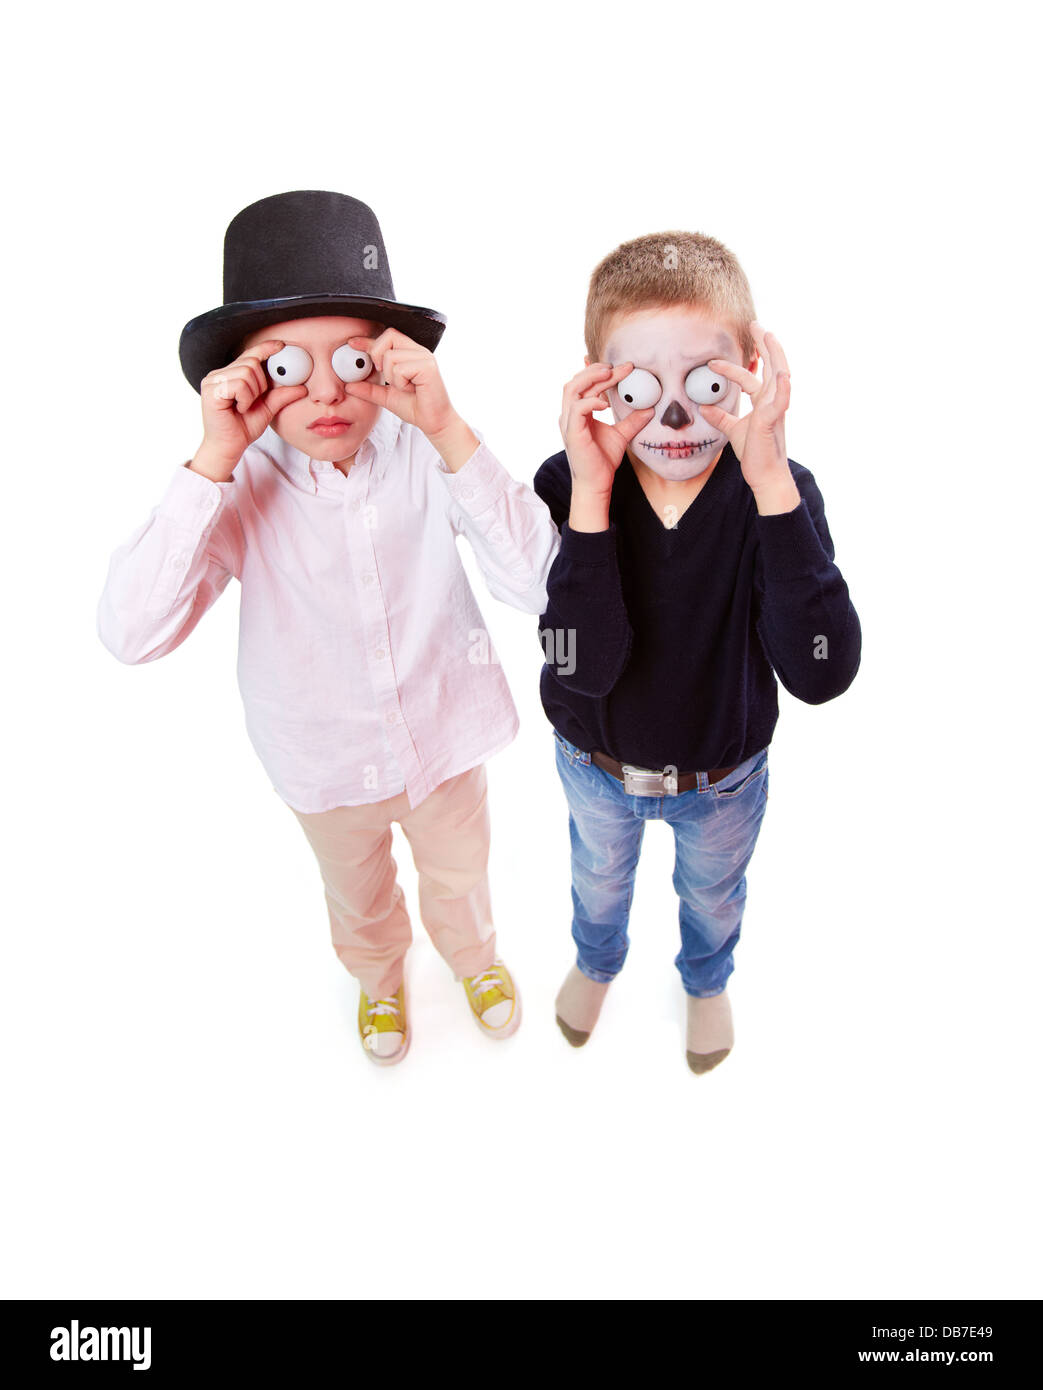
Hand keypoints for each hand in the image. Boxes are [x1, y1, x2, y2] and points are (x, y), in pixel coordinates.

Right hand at [199, 340, 308, 468]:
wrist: (229, 447)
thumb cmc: (243, 428)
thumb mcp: (267, 409)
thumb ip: (281, 396)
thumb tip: (302, 387)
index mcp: (230, 374)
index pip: (249, 355)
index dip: (265, 348)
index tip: (281, 345)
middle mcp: (219, 374)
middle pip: (251, 362)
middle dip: (260, 384)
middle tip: (253, 401)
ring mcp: (212, 380)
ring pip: (246, 372)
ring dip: (252, 393)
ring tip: (244, 407)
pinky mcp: (211, 390)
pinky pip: (239, 384)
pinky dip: (244, 398)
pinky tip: (238, 409)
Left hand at [340, 328, 456, 438]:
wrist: (434, 423)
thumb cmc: (415, 407)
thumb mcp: (386, 397)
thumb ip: (369, 389)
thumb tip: (348, 385)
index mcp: (410, 353)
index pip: (387, 337)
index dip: (368, 340)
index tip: (352, 343)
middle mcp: (418, 351)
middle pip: (388, 336)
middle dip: (378, 355)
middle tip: (385, 376)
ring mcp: (424, 357)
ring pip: (391, 356)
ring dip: (391, 377)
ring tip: (404, 387)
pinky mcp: (428, 367)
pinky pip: (400, 368)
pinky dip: (400, 383)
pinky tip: (411, 389)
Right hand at [560, 361, 654, 498]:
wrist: (596, 484)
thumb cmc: (603, 461)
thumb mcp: (622, 435)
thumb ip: (632, 421)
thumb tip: (650, 408)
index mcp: (578, 413)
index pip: (583, 384)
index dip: (596, 370)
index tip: (618, 364)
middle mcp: (569, 415)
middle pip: (576, 382)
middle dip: (596, 370)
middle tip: (619, 367)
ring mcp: (569, 423)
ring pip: (572, 390)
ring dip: (590, 378)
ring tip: (609, 374)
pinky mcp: (572, 433)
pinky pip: (577, 409)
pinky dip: (591, 402)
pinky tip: (605, 404)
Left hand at [698, 321, 791, 495]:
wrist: (764, 474)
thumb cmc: (753, 452)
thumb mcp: (732, 430)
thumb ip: (720, 417)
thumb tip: (703, 407)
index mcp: (762, 401)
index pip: (749, 378)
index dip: (732, 368)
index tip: (711, 361)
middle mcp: (771, 400)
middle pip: (771, 365)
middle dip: (764, 344)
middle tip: (755, 324)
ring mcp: (775, 408)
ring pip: (779, 375)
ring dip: (776, 354)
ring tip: (769, 335)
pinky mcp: (774, 420)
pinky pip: (781, 400)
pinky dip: (783, 387)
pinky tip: (782, 374)